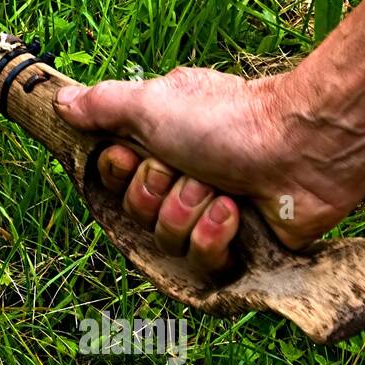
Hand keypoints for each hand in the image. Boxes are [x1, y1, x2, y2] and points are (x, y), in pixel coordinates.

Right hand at [54, 68, 355, 270]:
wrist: (303, 150)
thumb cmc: (228, 120)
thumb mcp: (151, 103)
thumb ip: (101, 105)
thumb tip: (61, 103)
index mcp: (159, 141)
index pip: (111, 176)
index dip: (117, 172)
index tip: (133, 155)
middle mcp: (182, 176)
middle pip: (134, 211)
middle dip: (158, 193)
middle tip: (188, 170)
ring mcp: (210, 212)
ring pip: (165, 238)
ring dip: (189, 212)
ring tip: (220, 191)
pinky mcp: (238, 245)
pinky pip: (201, 261)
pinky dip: (215, 235)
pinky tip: (235, 213)